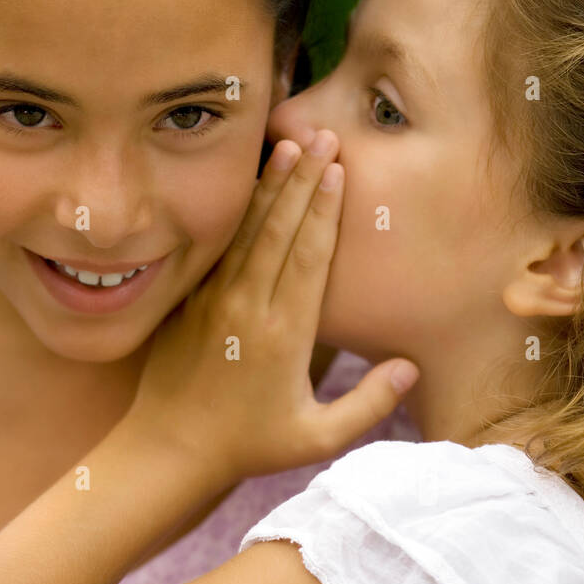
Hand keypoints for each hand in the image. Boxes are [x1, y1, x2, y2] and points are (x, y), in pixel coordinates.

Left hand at [127, 131, 419, 490]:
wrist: (172, 448)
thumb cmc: (250, 445)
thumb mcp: (318, 439)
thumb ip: (368, 405)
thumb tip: (410, 368)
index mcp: (284, 334)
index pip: (309, 257)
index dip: (325, 210)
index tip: (338, 170)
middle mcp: (250, 307)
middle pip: (280, 230)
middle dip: (303, 179)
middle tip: (323, 135)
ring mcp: (217, 300)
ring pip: (249, 230)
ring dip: (271, 185)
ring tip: (289, 144)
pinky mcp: (193, 302)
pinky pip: (221, 247)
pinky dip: (238, 212)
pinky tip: (249, 185)